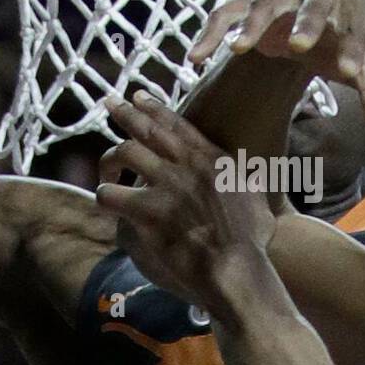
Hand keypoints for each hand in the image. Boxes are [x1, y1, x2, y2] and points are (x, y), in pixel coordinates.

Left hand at [96, 92, 277, 320]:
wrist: (236, 266)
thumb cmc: (251, 241)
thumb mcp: (259, 200)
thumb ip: (251, 182)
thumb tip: (257, 176)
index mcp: (212, 159)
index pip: (177, 124)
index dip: (155, 108)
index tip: (138, 97)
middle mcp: (187, 164)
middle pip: (146, 128)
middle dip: (125, 113)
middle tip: (110, 104)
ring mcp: (166, 184)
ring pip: (124, 153)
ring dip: (110, 161)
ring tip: (106, 173)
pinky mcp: (148, 210)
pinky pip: (111, 194)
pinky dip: (105, 197)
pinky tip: (108, 204)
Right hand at [191, 0, 364, 160]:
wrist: (302, 27)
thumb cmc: (334, 50)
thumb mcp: (356, 74)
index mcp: (349, 9)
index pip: (356, 25)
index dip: (354, 47)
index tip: (347, 72)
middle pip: (315, 0)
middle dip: (308, 21)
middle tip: (299, 45)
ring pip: (266, 1)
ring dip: (252, 23)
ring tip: (238, 49)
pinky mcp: (246, 0)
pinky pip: (225, 11)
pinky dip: (211, 32)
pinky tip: (196, 58)